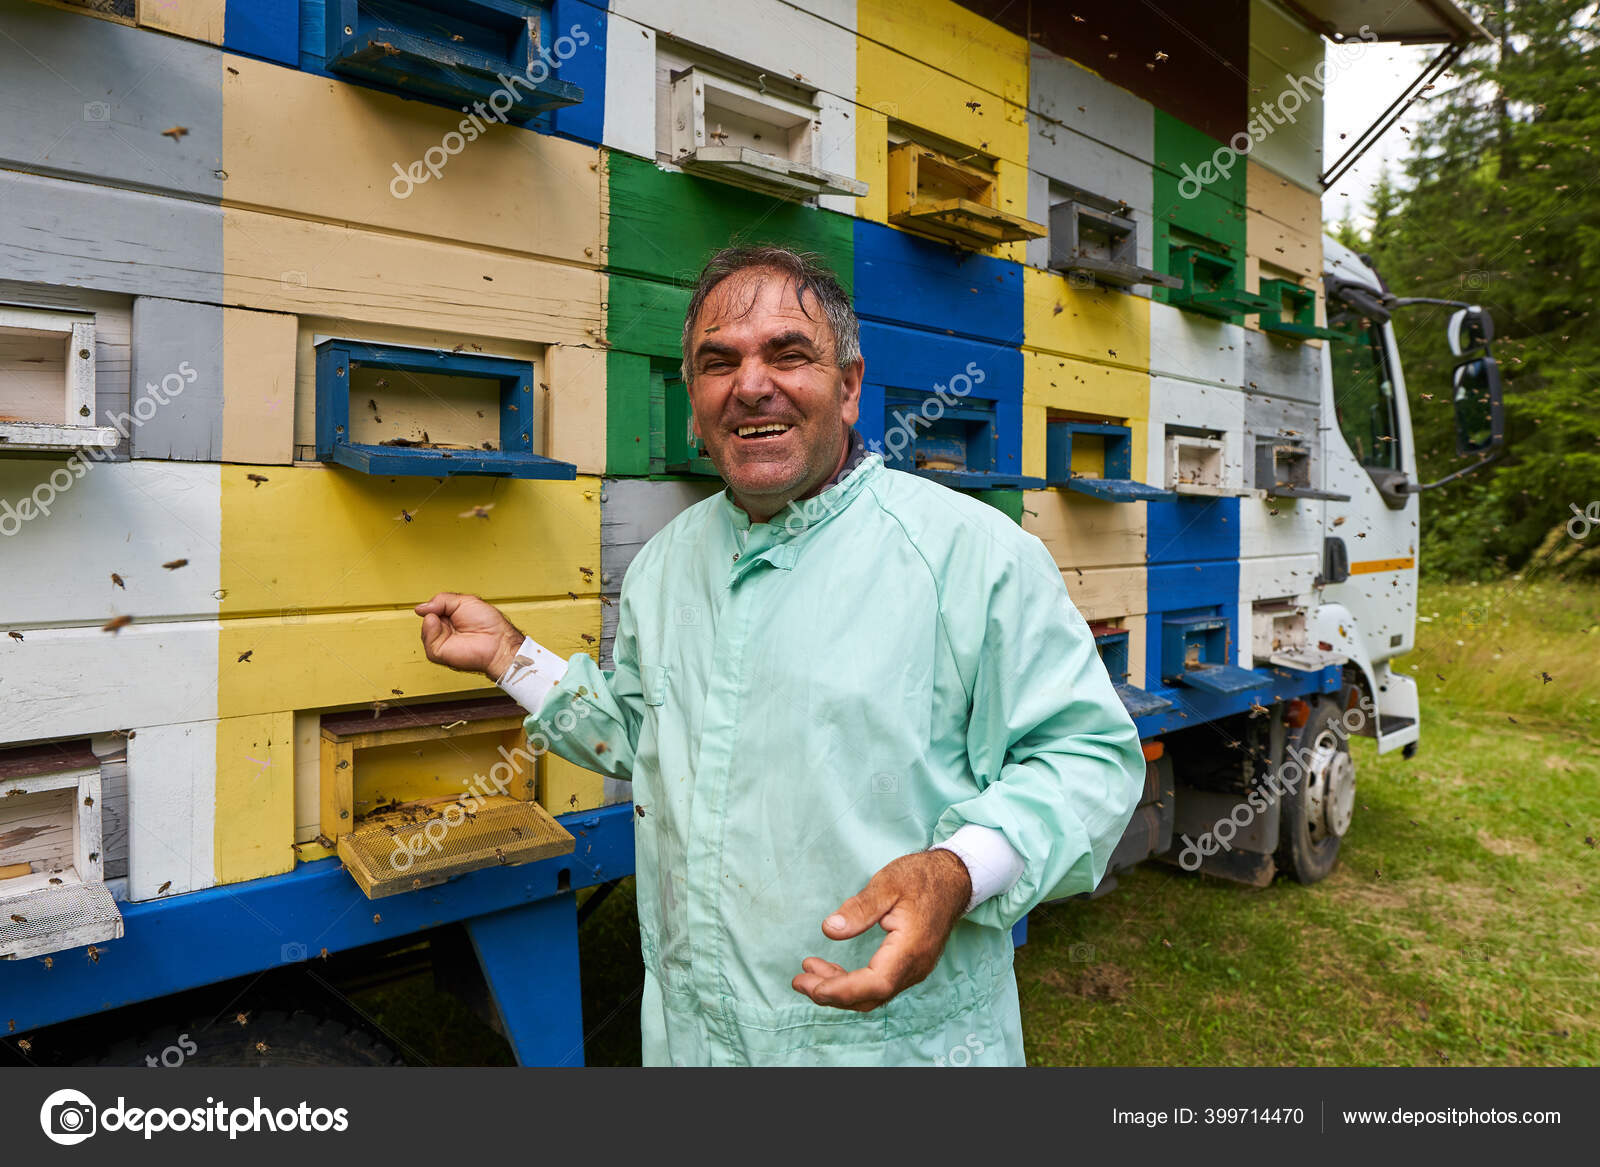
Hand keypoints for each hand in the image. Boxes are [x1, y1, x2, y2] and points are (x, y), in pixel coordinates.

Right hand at [414, 592, 523, 679]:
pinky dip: (430, 631)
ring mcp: (442, 642)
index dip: (433, 605)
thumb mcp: (464, 601)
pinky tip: (439, 625)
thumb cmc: (489, 624)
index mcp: (452, 618)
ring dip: (432, 620)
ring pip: (425, 630)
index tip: (436, 603)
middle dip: (434, 611)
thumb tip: (421, 607)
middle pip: (428, 618)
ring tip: (446, 620)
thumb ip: (441, 600)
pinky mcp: (439, 653)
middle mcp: (446, 630)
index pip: (433, 609)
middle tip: (446, 611)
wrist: (496, 641)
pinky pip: (427, 641)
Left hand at [792, 849, 971, 1011]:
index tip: (811, 985)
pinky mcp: (910, 966)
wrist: (953, 878)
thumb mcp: (888, 883)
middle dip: (832, 994)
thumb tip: (829, 930)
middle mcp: (915, 967)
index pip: (875, 983)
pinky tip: (833, 970)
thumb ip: (860, 908)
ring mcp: (915, 969)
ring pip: (874, 995)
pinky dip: (854, 983)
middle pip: (871, 997)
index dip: (841, 989)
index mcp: (911, 948)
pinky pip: (880, 986)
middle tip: (799, 981)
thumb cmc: (921, 877)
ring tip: (809, 972)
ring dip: (840, 989)